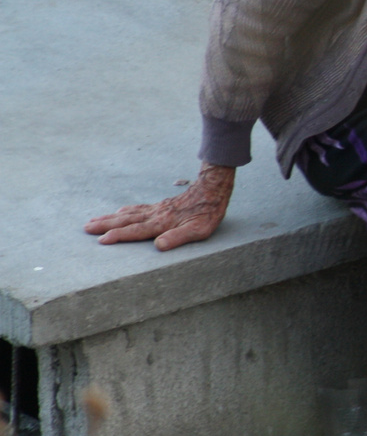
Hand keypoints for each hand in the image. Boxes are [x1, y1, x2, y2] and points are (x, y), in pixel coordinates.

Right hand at [84, 163, 235, 249]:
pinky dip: (124, 210)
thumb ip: (178, 237)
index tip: (101, 241)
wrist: (212, 190)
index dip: (119, 236)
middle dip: (105, 225)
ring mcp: (156, 209)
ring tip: (93, 221)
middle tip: (86, 228)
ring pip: (128, 213)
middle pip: (126, 220)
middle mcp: (155, 215)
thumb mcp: (198, 230)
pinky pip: (137, 208)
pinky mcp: (161, 205)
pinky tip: (118, 211)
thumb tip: (159, 246)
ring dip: (110, 218)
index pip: (136, 231)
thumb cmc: (207, 213)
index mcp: (162, 223)